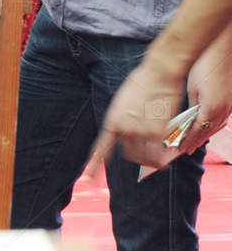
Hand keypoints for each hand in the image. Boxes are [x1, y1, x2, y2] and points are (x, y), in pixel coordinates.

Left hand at [88, 54, 187, 170]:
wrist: (158, 72)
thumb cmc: (143, 82)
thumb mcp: (123, 101)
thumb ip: (123, 118)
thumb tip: (128, 129)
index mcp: (112, 121)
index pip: (101, 148)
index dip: (94, 166)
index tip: (88, 178)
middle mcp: (123, 129)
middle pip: (128, 155)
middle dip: (137, 156)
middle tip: (146, 153)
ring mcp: (139, 131)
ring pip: (143, 157)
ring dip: (149, 160)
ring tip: (156, 159)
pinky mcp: (157, 130)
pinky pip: (156, 154)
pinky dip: (159, 161)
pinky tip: (163, 165)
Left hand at [181, 50, 231, 154]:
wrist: (224, 49)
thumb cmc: (207, 64)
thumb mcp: (193, 88)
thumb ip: (192, 106)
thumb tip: (188, 119)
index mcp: (212, 109)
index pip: (197, 132)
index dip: (187, 141)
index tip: (179, 148)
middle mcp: (224, 110)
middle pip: (208, 132)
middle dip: (196, 141)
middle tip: (185, 150)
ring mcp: (230, 105)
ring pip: (217, 126)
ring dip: (205, 134)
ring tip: (195, 142)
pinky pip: (223, 117)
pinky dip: (214, 124)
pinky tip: (208, 125)